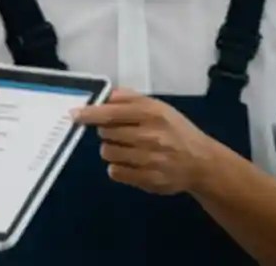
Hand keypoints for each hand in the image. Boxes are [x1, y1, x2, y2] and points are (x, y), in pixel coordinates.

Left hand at [71, 88, 217, 195]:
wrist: (201, 163)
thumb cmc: (176, 130)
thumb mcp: (159, 107)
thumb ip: (131, 99)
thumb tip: (106, 95)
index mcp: (152, 113)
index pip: (111, 113)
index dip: (89, 114)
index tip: (73, 115)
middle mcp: (151, 136)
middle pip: (105, 132)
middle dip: (107, 132)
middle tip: (122, 133)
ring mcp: (149, 159)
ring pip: (108, 152)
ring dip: (111, 149)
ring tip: (128, 148)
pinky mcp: (148, 179)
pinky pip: (115, 172)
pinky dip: (117, 167)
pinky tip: (131, 163)